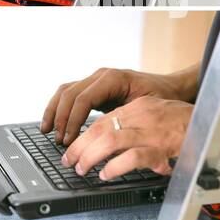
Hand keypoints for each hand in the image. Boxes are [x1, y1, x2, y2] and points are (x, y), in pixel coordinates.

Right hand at [41, 64, 194, 146]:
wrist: (171, 87)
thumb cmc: (163, 99)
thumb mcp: (148, 110)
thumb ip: (127, 122)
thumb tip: (109, 143)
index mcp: (113, 79)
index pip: (84, 98)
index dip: (73, 120)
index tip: (69, 140)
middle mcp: (101, 76)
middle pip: (70, 94)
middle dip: (61, 119)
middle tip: (60, 141)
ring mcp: (96, 80)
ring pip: (66, 91)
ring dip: (54, 111)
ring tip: (47, 132)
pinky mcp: (94, 87)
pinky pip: (70, 94)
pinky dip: (59, 107)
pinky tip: (53, 123)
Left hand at [61, 96, 193, 180]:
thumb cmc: (191, 125)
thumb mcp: (159, 117)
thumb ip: (137, 125)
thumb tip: (111, 143)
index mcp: (140, 107)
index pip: (103, 119)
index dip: (83, 135)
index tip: (72, 148)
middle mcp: (143, 116)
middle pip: (100, 128)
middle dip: (80, 146)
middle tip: (70, 161)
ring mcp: (153, 132)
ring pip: (110, 139)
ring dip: (91, 156)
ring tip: (81, 169)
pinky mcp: (164, 149)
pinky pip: (133, 157)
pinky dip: (115, 166)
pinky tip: (106, 174)